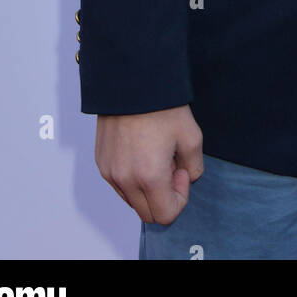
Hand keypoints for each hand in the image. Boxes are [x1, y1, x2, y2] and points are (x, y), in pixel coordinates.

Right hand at [94, 105, 204, 225]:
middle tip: (171, 165)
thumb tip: (185, 178)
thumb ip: (195, 168)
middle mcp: (125, 179)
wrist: (132, 81)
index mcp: (149, 177)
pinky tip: (141, 151)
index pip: (166, 215)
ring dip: (147, 189)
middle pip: (148, 214)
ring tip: (156, 155)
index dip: (180, 198)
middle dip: (164, 196)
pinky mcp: (101, 162)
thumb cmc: (161, 106)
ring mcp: (109, 172)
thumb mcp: (192, 136)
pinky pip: (119, 184)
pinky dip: (133, 178)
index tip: (181, 171)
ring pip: (132, 200)